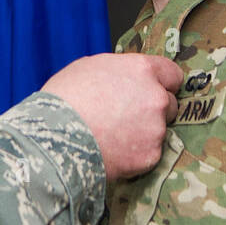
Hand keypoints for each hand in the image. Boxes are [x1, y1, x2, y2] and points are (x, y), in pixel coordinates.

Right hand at [42, 54, 180, 180]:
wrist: (53, 138)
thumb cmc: (63, 100)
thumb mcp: (88, 68)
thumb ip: (118, 71)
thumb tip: (123, 78)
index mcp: (141, 70)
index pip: (172, 74)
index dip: (160, 83)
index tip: (152, 91)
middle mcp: (155, 97)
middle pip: (169, 104)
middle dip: (152, 110)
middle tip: (126, 117)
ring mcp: (155, 128)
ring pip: (158, 131)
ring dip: (143, 134)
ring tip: (113, 136)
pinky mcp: (150, 156)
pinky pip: (148, 154)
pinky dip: (134, 155)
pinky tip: (112, 151)